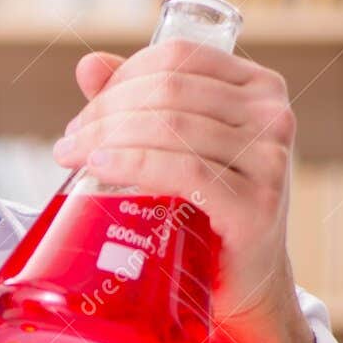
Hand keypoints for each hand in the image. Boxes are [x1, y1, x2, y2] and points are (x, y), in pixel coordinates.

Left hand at [50, 40, 314, 342]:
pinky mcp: (257, 206)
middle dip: (105, 113)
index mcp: (256, 87)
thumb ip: (137, 101)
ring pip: (171, 126)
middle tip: (70, 145)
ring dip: (107, 138)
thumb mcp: (176, 147)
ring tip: (73, 159)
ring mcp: (270, 160)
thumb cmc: (204, 210)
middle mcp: (272, 115)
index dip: (120, 80)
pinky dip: (134, 164)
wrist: (241, 284)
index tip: (84, 118)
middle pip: (167, 91)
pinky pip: (185, 169)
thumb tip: (89, 64)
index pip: (175, 58)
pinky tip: (101, 169)